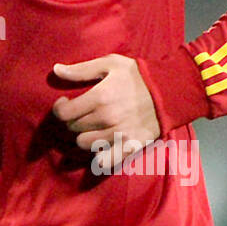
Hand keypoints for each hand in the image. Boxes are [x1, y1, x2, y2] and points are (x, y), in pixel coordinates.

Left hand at [51, 54, 159, 170]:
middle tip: (79, 113)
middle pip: (73, 129)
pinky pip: (105, 161)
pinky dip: (97, 157)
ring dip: (83, 135)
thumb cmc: (138, 74)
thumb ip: (81, 70)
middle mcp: (106, 118)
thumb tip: (55, 70)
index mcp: (99, 97)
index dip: (59, 109)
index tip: (64, 103)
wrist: (171, 90)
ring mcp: (118, 134)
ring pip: (85, 144)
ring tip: (90, 126)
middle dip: (72, 120)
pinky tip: (99, 146)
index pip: (64, 114)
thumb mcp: (109, 64)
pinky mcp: (130, 146)